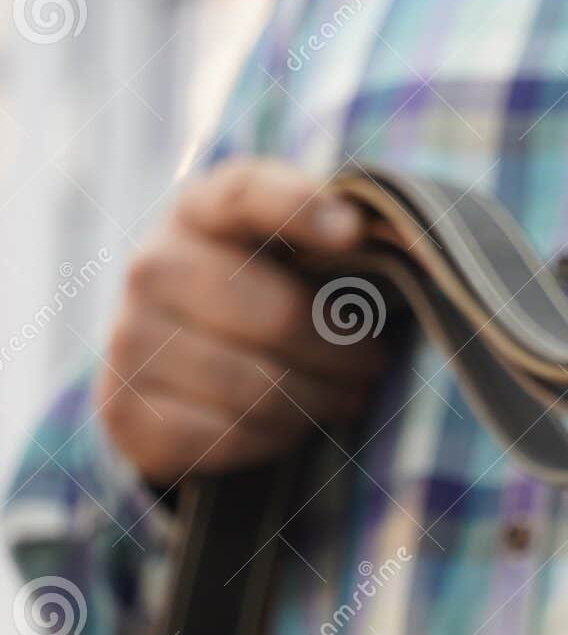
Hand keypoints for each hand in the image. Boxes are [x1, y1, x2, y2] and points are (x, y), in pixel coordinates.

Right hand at [97, 158, 387, 486]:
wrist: (174, 362)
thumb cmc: (260, 293)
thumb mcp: (288, 251)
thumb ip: (329, 232)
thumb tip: (361, 232)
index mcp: (201, 211)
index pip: (248, 196)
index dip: (300, 207)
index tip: (350, 231)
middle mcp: (153, 266)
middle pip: (281, 317)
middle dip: (345, 352)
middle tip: (374, 363)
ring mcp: (130, 338)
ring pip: (261, 389)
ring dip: (321, 401)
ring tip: (344, 395)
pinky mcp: (125, 409)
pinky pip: (229, 436)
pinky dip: (275, 438)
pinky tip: (288, 424)